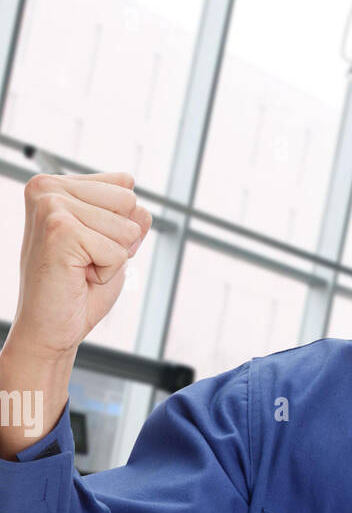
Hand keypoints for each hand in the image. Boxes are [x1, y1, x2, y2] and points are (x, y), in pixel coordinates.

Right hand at [11, 171, 151, 358]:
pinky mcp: (60, 231)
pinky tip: (78, 278)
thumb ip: (129, 219)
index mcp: (57, 184)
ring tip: (80, 269)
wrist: (51, 328)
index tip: (89, 247)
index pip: (125, 185)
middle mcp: (48, 187)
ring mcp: (51, 206)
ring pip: (127, 228)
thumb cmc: (79, 290)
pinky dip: (106, 273)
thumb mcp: (112, 244)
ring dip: (112, 259)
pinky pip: (117, 252)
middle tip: (86, 261)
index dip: (121, 226)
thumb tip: (142, 208)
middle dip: (119, 241)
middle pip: (129, 202)